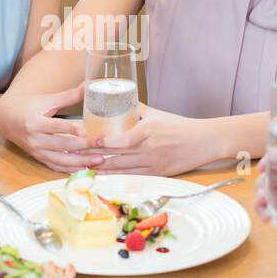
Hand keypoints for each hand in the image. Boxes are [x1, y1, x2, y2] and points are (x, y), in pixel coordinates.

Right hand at [0, 83, 106, 172]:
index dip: (71, 129)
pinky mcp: (39, 158)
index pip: (56, 126)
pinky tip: (86, 169)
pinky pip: (56, 167)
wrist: (7, 118)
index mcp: (35, 122)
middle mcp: (34, 139)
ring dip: (81, 162)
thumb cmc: (29, 106)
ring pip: (61, 160)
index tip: (86, 132)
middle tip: (102, 147)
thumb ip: (69, 95)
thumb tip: (88, 84)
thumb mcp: (47, 99)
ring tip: (100, 161)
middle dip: (83, 147)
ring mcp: (36, 151)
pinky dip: (71, 169)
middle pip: (62, 144)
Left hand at [91, 105, 212, 175]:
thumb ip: (137, 109)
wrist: (204, 142)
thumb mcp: (157, 114)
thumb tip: (119, 100)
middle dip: (92, 155)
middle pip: (114, 156)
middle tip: (73, 153)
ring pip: (120, 169)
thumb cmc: (180, 126)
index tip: (86, 138)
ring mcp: (151, 164)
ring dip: (99, 168)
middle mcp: (148, 150)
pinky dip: (114, 176)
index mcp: (147, 132)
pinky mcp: (156, 174)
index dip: (101, 141)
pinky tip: (101, 175)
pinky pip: (130, 177)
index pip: (120, 140)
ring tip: (80, 166)